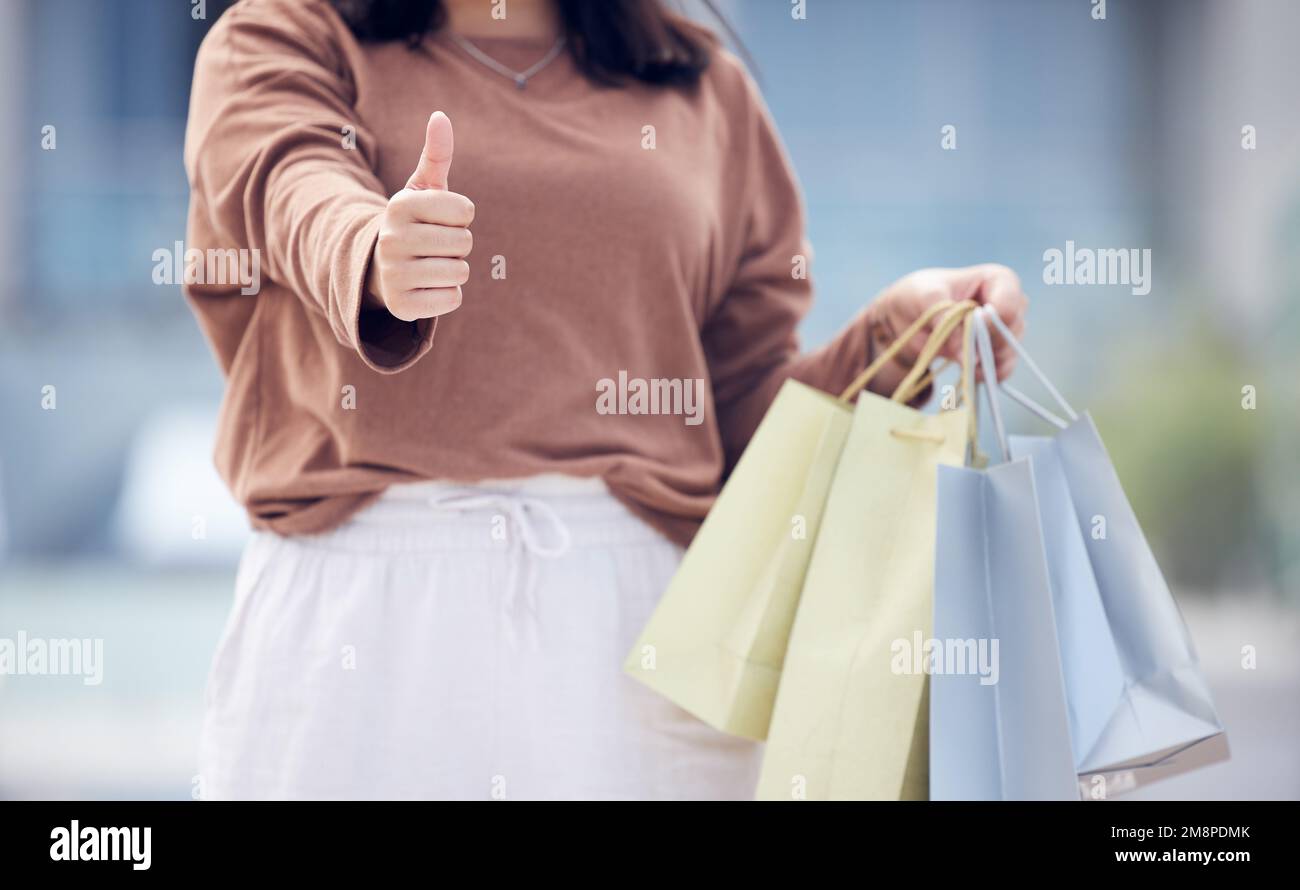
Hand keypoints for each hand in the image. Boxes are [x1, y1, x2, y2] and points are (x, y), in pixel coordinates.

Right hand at [365, 111, 473, 320]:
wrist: (381, 268)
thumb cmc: (415, 222)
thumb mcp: (423, 188)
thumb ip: (436, 154)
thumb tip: (440, 116)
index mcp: (400, 205)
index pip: (465, 211)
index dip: (461, 217)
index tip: (441, 219)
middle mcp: (391, 238)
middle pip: (464, 244)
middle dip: (459, 246)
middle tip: (436, 246)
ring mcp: (393, 274)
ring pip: (460, 273)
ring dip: (455, 271)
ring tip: (431, 265)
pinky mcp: (401, 305)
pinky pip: (452, 299)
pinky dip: (448, 296)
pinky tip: (428, 287)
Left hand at [866, 264, 1027, 387]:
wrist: (910, 314)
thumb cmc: (920, 294)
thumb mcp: (926, 298)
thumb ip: (946, 320)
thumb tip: (967, 356)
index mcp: (997, 279)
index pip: (1009, 305)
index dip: (991, 322)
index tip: (968, 329)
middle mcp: (1009, 303)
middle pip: (1011, 332)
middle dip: (984, 345)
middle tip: (957, 348)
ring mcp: (1006, 329)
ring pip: (1008, 352)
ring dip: (985, 362)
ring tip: (959, 360)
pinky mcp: (997, 352)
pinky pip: (1002, 370)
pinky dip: (986, 374)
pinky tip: (968, 372)